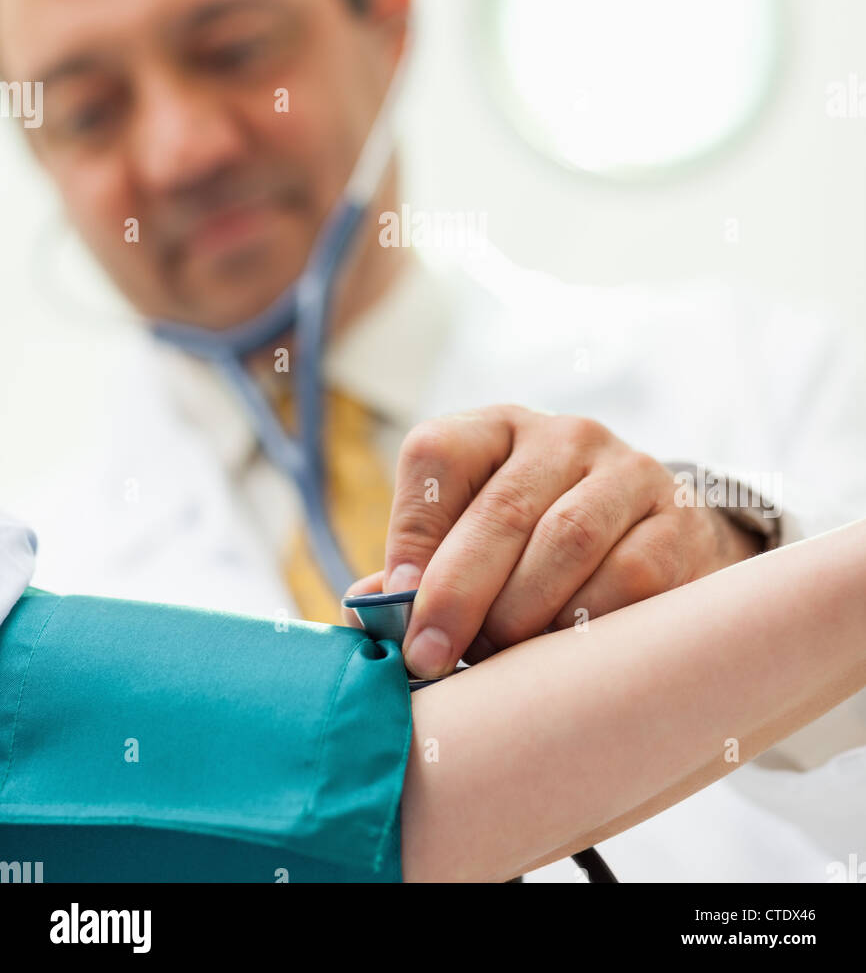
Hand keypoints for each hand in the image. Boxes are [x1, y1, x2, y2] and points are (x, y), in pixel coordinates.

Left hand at [342, 405, 762, 678]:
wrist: (663, 542)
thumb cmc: (541, 550)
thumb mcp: (477, 539)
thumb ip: (423, 569)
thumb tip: (368, 606)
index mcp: (497, 430)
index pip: (438, 453)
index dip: (412, 532)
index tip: (397, 603)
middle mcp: (563, 437)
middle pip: (501, 509)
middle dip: (457, 593)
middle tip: (431, 656)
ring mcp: (627, 472)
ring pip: (566, 540)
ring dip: (522, 612)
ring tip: (498, 657)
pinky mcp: (676, 522)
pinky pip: (628, 575)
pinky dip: (586, 621)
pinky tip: (562, 652)